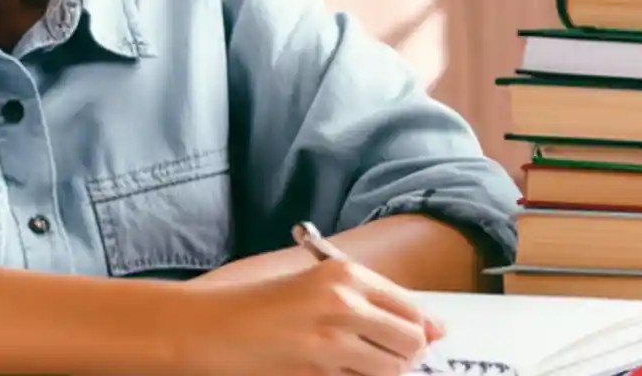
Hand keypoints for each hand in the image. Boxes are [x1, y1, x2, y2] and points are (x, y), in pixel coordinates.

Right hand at [183, 258, 443, 375]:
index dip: (419, 331)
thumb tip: (434, 329)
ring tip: (346, 365)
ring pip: (392, 370)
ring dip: (379, 373)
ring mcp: (331, 342)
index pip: (412, 308)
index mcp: (345, 275)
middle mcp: (344, 303)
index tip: (415, 342)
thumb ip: (370, 304)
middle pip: (411, 341)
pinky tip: (327, 371)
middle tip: (375, 357)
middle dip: (403, 355)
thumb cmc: (258, 309)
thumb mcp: (315, 290)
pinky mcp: (318, 372)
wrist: (207, 329)